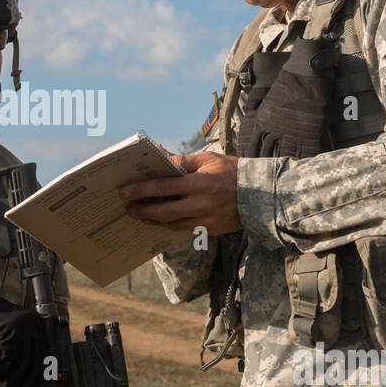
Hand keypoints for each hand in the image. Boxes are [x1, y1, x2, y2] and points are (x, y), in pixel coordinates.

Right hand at [0, 291, 45, 386]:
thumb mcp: (10, 340)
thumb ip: (20, 355)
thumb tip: (27, 380)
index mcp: (37, 326)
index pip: (43, 355)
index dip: (38, 375)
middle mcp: (34, 325)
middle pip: (35, 359)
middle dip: (26, 382)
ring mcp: (24, 326)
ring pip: (23, 360)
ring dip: (14, 380)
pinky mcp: (11, 330)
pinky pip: (9, 356)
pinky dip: (2, 371)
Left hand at [119, 152, 242, 235]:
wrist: (260, 194)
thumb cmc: (232, 171)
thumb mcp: (208, 160)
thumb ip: (183, 162)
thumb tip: (160, 157)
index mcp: (199, 183)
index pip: (163, 187)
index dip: (141, 190)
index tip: (124, 191)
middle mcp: (201, 203)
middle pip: (163, 211)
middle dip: (142, 210)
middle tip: (128, 208)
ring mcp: (205, 219)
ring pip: (171, 224)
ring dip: (153, 220)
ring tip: (140, 215)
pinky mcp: (209, 230)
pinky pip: (183, 229)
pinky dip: (169, 225)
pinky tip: (160, 220)